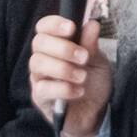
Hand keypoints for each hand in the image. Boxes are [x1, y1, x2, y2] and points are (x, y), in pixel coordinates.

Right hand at [29, 16, 110, 136]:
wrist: (95, 112)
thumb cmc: (93, 83)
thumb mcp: (98, 61)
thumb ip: (91, 44)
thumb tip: (92, 24)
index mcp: (56, 44)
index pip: (44, 27)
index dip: (54, 24)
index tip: (71, 28)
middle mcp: (44, 58)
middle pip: (39, 43)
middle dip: (62, 47)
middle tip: (83, 57)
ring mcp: (39, 77)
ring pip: (38, 63)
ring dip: (63, 68)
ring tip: (82, 76)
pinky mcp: (40, 97)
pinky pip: (43, 88)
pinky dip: (63, 88)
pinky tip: (78, 91)